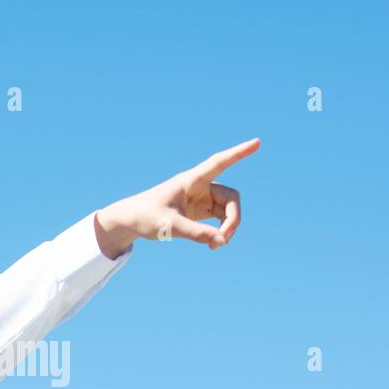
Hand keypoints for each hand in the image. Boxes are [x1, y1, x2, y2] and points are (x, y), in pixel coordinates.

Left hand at [94, 138, 260, 256]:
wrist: (130, 221)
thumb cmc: (145, 217)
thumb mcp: (170, 227)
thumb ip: (196, 234)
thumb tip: (221, 241)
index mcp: (192, 180)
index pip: (219, 163)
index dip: (239, 153)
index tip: (258, 142)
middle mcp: (200, 187)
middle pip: (231, 198)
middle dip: (233, 218)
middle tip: (224, 239)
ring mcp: (202, 199)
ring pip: (228, 210)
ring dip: (228, 228)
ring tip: (217, 246)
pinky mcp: (200, 212)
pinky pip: (220, 220)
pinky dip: (220, 232)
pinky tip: (213, 245)